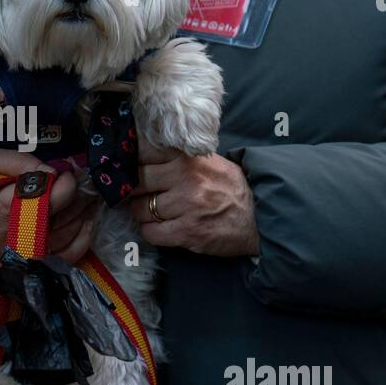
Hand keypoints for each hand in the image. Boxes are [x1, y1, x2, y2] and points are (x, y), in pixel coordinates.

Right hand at [0, 149, 96, 264]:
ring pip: (74, 227)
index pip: (48, 195)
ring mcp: (32, 255)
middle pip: (66, 211)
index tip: (60, 174)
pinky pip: (76, 248)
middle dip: (74, 193)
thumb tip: (50, 171)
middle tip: (69, 183)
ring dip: (80, 208)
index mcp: (3, 208)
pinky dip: (83, 230)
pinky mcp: (42, 267)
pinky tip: (78, 218)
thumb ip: (18, 161)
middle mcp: (20, 236)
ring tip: (72, 197)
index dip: (63, 182)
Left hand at [129, 138, 259, 256]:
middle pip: (137, 180)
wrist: (258, 218)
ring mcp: (186, 206)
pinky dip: (150, 232)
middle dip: (133, 189)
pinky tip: (160, 228)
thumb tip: (145, 153)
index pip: (146, 152)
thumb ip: (181, 157)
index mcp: (189, 158)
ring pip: (140, 208)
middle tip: (137, 194)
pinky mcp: (187, 232)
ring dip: (141, 213)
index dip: (131, 160)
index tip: (127, 167)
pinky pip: (150, 232)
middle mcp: (186, 178)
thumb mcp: (210, 162)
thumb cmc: (231, 189)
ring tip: (152, 213)